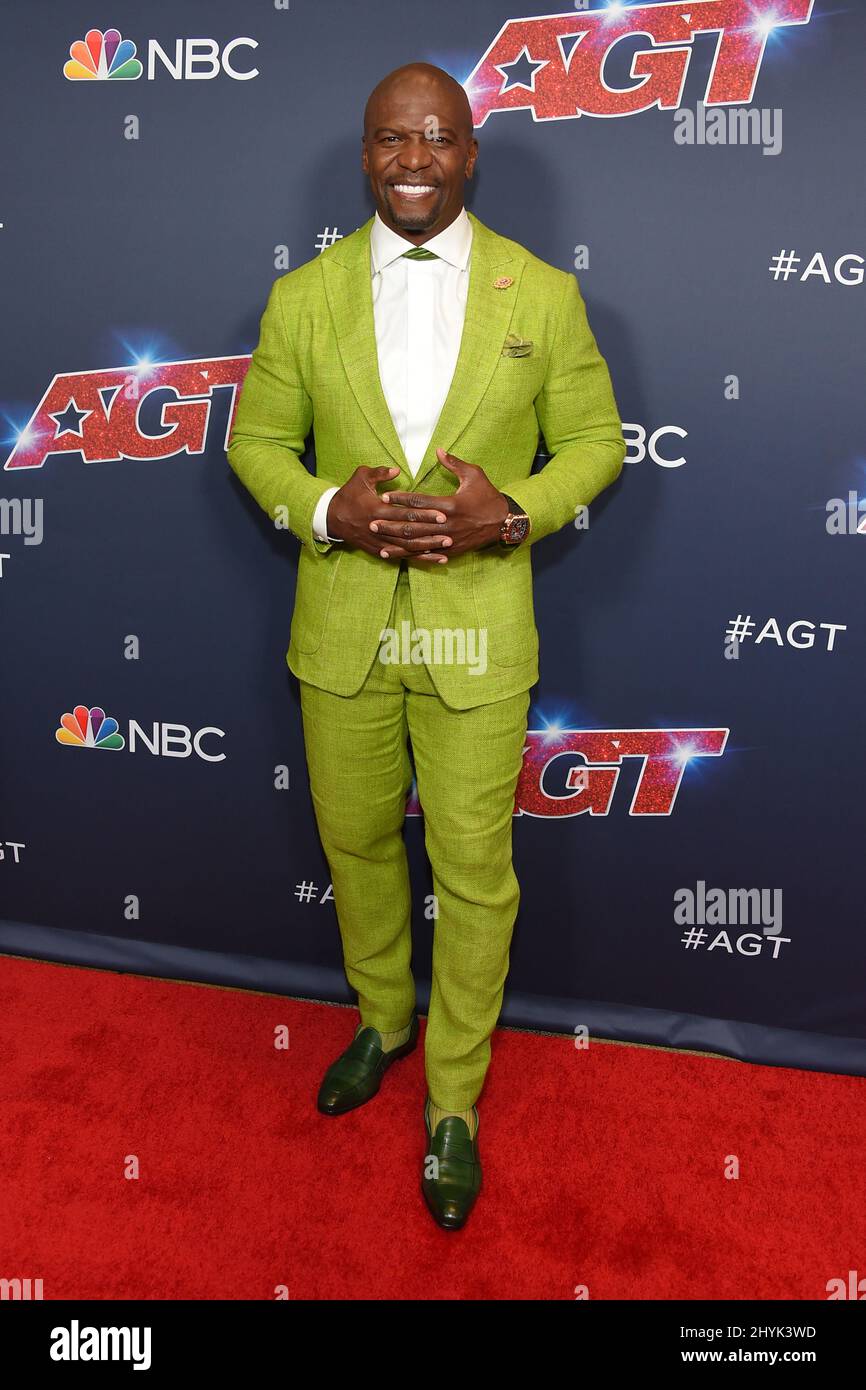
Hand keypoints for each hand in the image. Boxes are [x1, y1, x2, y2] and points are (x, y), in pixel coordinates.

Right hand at [326, 465, 452, 561]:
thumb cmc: (348, 494)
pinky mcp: (378, 551)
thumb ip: (380, 473)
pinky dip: (417, 559)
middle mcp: (379, 529)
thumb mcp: (361, 477)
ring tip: (446, 551)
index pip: (406, 513)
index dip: (425, 515)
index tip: (442, 514)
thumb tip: (396, 470)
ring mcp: (378, 542)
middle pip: (409, 534)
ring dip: (426, 551)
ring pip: (406, 549)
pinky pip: (400, 557)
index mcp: (377, 510)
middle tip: (450, 536)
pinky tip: (432, 560)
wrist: (330, 518)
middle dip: (430, 536)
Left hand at [378, 449, 508, 558]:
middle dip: (391, 524)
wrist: (504, 522)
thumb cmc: (488, 496)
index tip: (384, 496)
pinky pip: (427, 553)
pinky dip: (411, 555)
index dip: (400, 499)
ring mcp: (448, 539)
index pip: (419, 501)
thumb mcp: (474, 475)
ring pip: (417, 542)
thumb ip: (454, 463)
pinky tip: (397, 556)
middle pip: (413, 524)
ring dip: (396, 542)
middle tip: (372, 522)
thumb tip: (438, 450)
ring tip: (379, 540)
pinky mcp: (450, 550)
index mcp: (450, 505)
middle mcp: (447, 524)